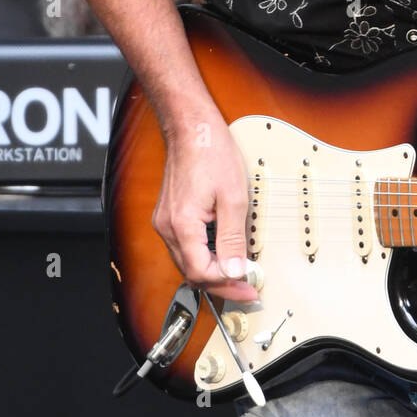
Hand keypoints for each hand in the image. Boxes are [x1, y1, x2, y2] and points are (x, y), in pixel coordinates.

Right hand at [152, 114, 256, 303]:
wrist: (192, 130)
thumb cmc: (211, 154)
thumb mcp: (233, 197)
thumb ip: (233, 238)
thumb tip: (236, 270)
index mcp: (182, 225)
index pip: (201, 272)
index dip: (227, 284)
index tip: (249, 286)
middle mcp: (168, 228)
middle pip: (192, 272)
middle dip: (222, 283)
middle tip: (248, 287)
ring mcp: (166, 222)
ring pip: (188, 261)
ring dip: (213, 271)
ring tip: (240, 272)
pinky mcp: (170, 217)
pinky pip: (186, 247)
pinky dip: (205, 255)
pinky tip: (223, 253)